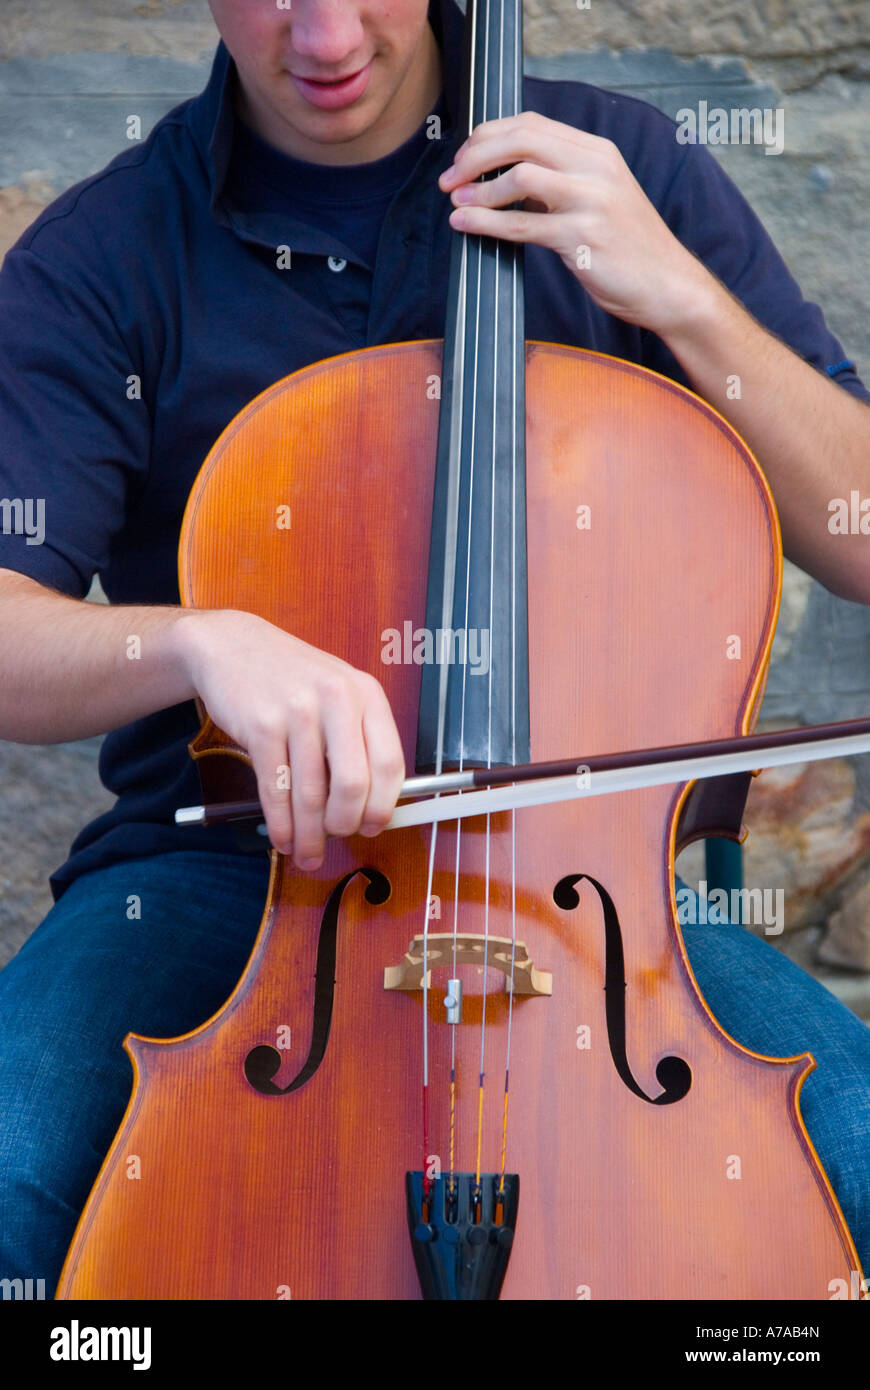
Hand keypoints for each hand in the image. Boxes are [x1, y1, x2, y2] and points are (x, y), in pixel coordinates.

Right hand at [175, 610, 404, 870]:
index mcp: (366, 694)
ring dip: (309, 835)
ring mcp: (298, 711)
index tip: (372, 827)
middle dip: (344, 824)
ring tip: (306, 852)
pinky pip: (276, 789)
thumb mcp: (337, 693)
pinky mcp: (261, 725)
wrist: (231, 645)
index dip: (382, 805)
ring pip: (310, 794)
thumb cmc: (291, 679)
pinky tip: (282, 837)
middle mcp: (337, 699)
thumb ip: (357, 738)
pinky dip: (280, 823)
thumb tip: (369, 807)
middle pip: (353, 785)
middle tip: (336, 838)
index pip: (390, 763)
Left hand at [439, 111, 713, 337]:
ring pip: (519, 177)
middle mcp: (595, 167)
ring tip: (456, 203)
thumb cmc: (628, 248)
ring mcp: (591, 201)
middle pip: (520, 139)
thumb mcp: (599, 198)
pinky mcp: (583, 238)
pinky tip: (464, 224)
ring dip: (478, 190)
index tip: (464, 157)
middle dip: (475, 156)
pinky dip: (485, 222)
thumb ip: (560, 181)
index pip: (531, 124)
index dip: (489, 136)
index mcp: (597, 151)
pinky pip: (521, 224)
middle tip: (450, 179)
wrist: (669, 286)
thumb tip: (506, 178)